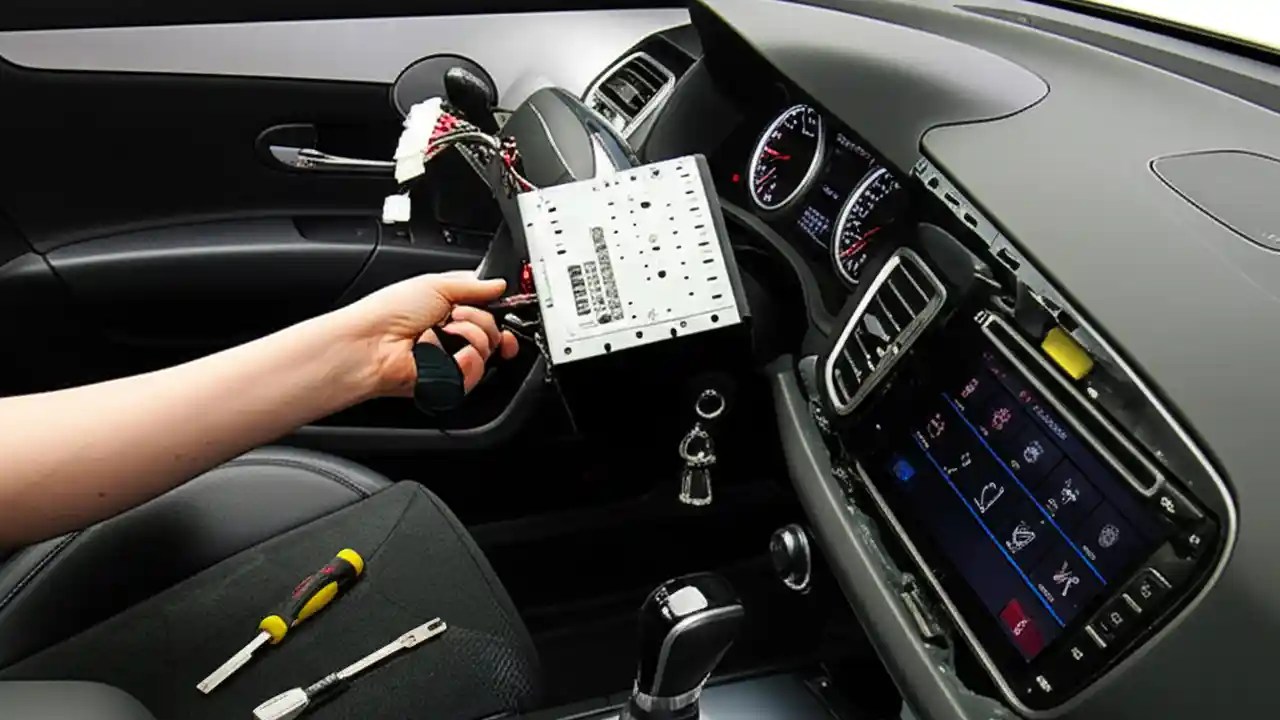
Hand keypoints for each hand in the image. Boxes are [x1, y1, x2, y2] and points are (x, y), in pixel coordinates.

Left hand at [341, 273, 519, 397]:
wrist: (372, 343)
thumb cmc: (390, 311)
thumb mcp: (436, 283)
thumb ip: (474, 284)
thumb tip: (499, 284)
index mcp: (448, 309)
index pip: (487, 310)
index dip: (500, 311)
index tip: (506, 310)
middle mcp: (452, 334)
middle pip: (494, 329)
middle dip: (480, 318)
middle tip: (455, 315)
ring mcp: (452, 358)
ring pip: (488, 348)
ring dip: (471, 335)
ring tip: (443, 332)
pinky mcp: (452, 380)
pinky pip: (477, 369)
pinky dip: (465, 359)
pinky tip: (447, 353)